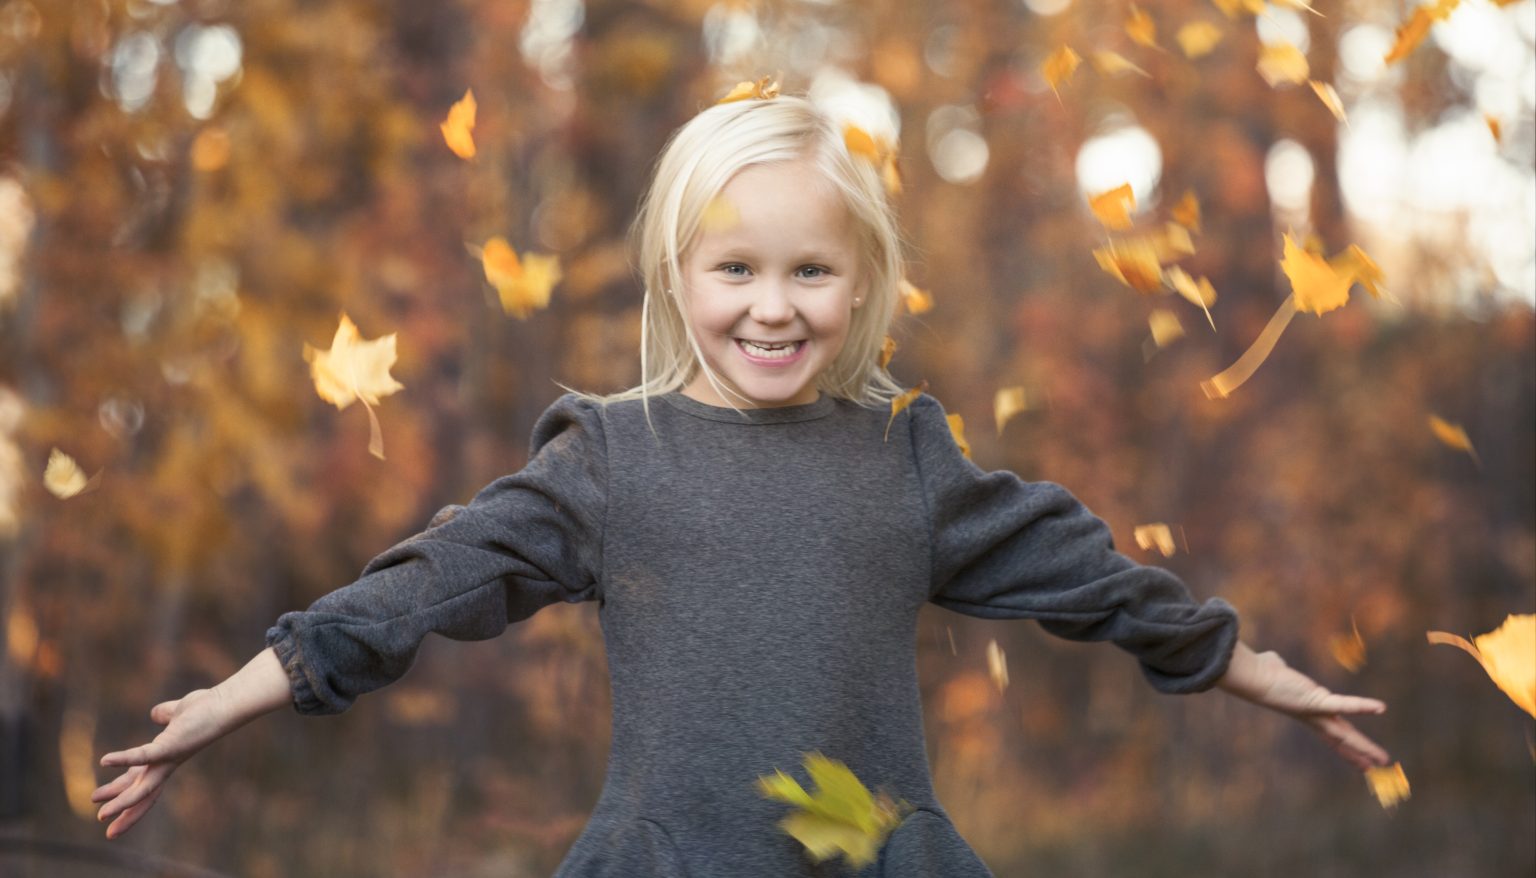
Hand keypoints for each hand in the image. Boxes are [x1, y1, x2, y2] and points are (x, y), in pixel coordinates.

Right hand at [92, 687, 234, 838]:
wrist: (224, 704)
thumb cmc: (204, 709)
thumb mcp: (177, 713)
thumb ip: (164, 715)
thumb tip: (156, 714)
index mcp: (163, 759)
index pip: (140, 782)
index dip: (123, 795)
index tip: (104, 807)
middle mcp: (166, 764)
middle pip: (141, 794)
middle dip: (123, 810)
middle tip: (103, 822)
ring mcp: (168, 758)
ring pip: (142, 789)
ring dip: (122, 802)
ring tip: (102, 814)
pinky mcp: (170, 747)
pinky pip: (143, 756)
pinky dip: (124, 759)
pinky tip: (105, 760)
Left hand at [1218, 644, 1391, 771]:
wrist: (1253, 677)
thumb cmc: (1263, 672)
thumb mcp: (1279, 672)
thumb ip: (1281, 669)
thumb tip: (1275, 661)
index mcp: (1309, 713)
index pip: (1331, 735)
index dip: (1346, 748)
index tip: (1359, 761)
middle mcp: (1314, 717)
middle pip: (1342, 740)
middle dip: (1359, 753)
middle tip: (1376, 768)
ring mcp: (1316, 712)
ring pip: (1345, 733)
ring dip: (1365, 746)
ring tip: (1381, 759)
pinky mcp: (1316, 700)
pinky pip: (1343, 704)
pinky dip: (1362, 705)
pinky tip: (1380, 708)